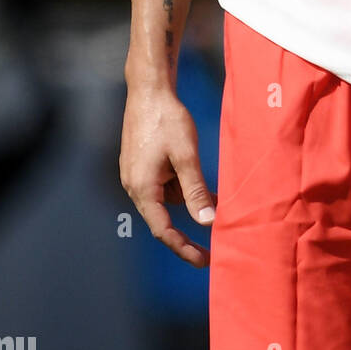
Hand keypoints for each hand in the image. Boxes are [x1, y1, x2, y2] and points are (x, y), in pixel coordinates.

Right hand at [120, 85, 215, 265]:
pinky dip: (181, 187)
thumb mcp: (186, 156)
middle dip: (186, 231)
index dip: (183, 247)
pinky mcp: (141, 163)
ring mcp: (136, 174)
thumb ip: (196, 191)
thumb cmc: (167, 119)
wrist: (149, 88)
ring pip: (165, 199)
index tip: (203, 261)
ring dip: (187, 203)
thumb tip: (207, 223)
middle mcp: (134, 185)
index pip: (162, 229)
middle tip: (212, 246)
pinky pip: (162, 185)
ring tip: (216, 205)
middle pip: (162, 218)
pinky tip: (202, 184)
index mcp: (141, 188)